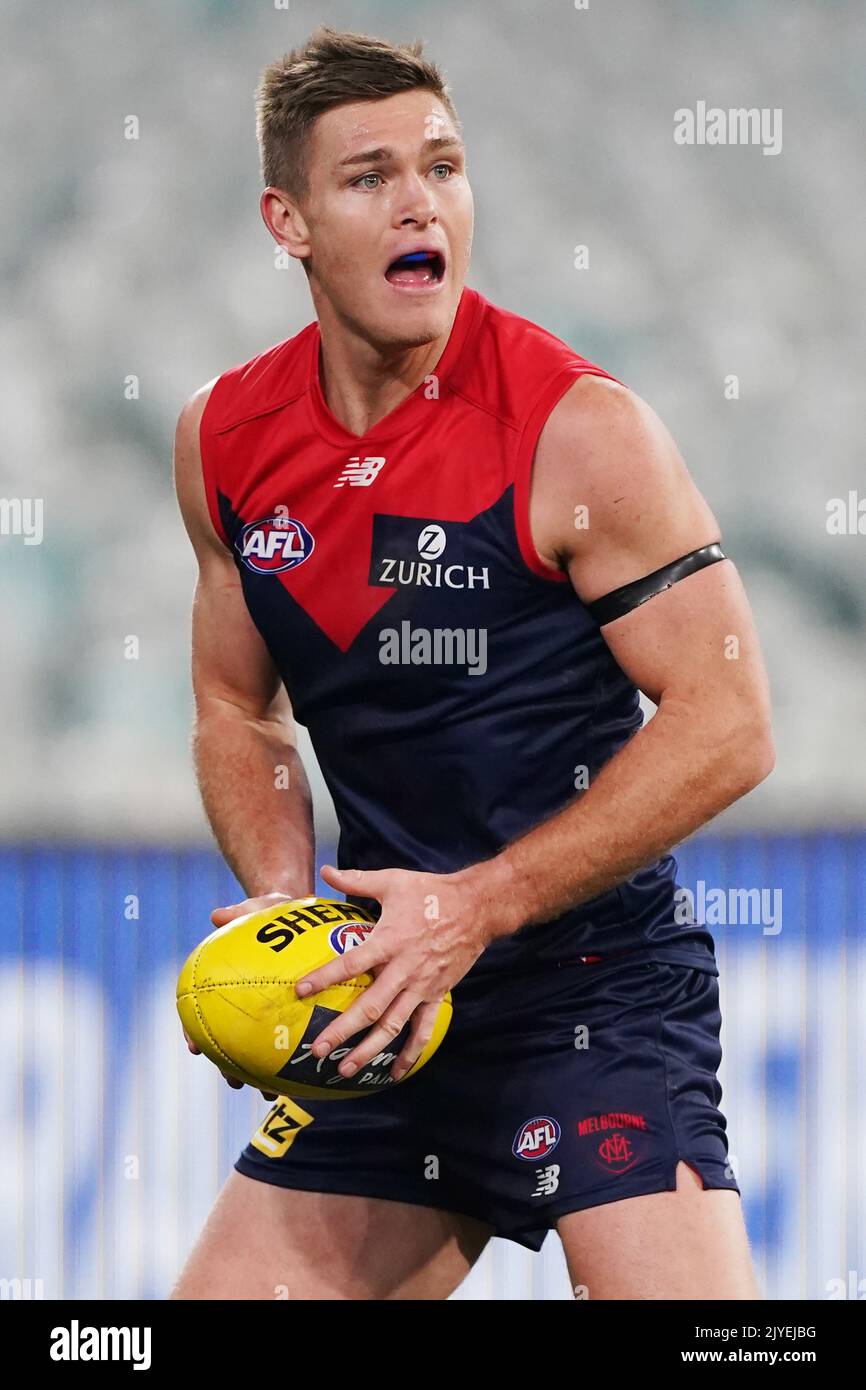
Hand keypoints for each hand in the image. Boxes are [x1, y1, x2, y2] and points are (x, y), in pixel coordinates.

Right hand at [183, 889, 301, 1100]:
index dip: (193, 1031)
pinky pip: (298, 1035)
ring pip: (262, 1050)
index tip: (193, 1047)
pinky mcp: (300, 1012)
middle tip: (234, 1080)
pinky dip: (300, 1052)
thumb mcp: (260, 908)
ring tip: (270, 1090)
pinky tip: (312, 1069)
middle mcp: (246, 1003)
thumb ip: (241, 913)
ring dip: (264, 1073)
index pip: (200, 1012)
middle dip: (230, 1065)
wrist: (299, 913)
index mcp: (228, 984)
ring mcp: (271, 1011)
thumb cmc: (275, 911)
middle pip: (230, 1042)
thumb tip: (217, 914)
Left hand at [294, 864, 498, 1082]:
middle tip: (318, 1050)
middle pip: (369, 1007)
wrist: (477, 908)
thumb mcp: (393, 881)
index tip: (300, 991)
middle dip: (341, 1031)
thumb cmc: (431, 893)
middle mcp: (403, 970)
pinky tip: (395, 1073)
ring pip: (393, 1025)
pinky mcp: (437, 995)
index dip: (324, 978)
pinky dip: (410, 1053)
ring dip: (369, 1050)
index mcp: (389, 941)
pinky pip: (423, 1030)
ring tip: (345, 1069)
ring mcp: (421, 987)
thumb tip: (326, 872)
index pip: (350, 964)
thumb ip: (356, 881)